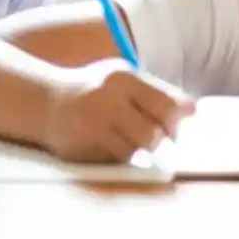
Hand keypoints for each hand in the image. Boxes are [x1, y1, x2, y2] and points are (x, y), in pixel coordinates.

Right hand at [43, 59, 195, 162]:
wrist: (45, 102)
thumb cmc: (94, 91)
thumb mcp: (123, 81)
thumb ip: (156, 93)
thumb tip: (193, 111)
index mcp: (123, 77)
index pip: (167, 104)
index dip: (178, 122)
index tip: (177, 128)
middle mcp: (107, 99)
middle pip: (153, 134)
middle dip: (159, 142)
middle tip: (156, 140)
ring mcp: (92, 125)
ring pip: (135, 152)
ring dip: (139, 151)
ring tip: (127, 138)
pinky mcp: (81, 147)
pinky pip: (114, 160)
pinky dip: (119, 157)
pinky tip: (109, 143)